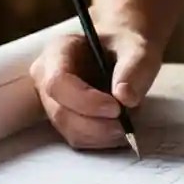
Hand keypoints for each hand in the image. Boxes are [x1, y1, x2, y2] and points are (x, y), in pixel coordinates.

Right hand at [29, 20, 161, 149]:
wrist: (124, 50)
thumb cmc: (125, 43)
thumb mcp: (136, 47)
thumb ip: (134, 69)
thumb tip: (126, 98)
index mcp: (57, 52)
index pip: (58, 83)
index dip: (85, 101)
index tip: (117, 108)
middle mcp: (47, 79)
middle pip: (61, 113)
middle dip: (97, 125)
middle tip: (127, 124)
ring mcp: (54, 102)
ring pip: (70, 131)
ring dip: (102, 135)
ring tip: (128, 123)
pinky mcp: (67, 119)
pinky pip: (79, 138)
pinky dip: (103, 140)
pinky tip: (121, 130)